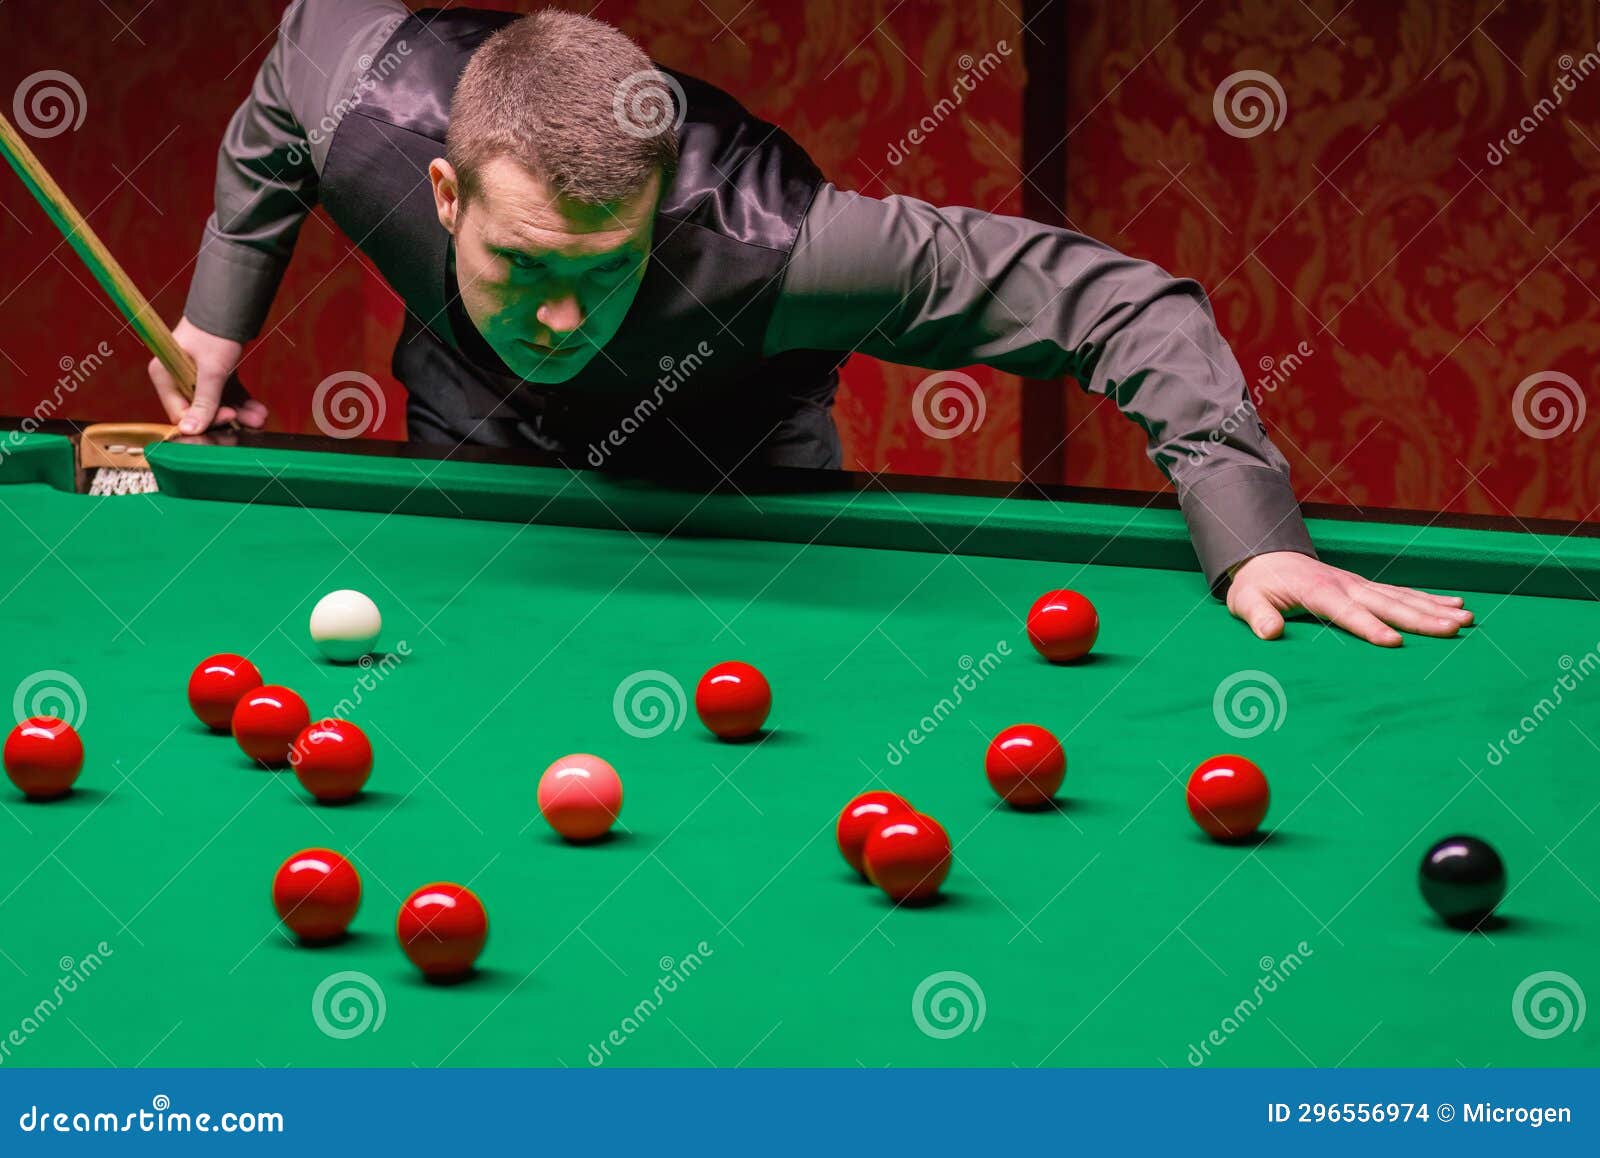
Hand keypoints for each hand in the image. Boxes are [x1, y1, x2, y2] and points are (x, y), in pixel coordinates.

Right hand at [148, 316, 267, 433]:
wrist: (229, 307)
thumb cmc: (214, 334)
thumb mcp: (211, 371)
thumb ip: (204, 401)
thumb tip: (190, 430)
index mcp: (164, 376)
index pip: (181, 412)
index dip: (205, 420)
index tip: (230, 416)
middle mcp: (176, 378)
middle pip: (202, 410)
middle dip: (230, 417)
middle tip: (253, 421)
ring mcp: (195, 377)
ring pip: (218, 404)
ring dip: (240, 412)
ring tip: (260, 417)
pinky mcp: (213, 374)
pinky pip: (227, 394)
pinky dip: (242, 401)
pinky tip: (258, 409)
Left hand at [1227, 551, 1472, 645]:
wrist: (1264, 556)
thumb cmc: (1255, 585)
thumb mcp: (1244, 600)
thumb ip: (1257, 616)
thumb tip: (1270, 633)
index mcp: (1315, 590)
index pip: (1344, 611)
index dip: (1368, 627)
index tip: (1393, 642)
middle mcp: (1344, 584)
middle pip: (1386, 603)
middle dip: (1420, 617)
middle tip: (1454, 629)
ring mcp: (1358, 583)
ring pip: (1401, 597)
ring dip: (1434, 608)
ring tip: (1466, 619)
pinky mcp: (1365, 586)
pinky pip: (1401, 592)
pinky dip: (1429, 599)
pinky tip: (1456, 605)